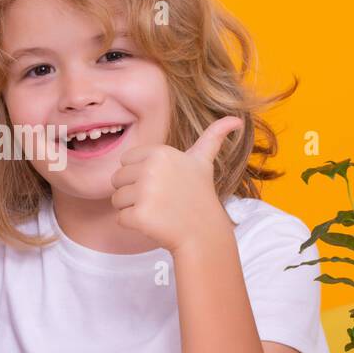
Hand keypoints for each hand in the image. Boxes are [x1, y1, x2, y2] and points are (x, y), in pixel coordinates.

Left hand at [109, 116, 242, 251]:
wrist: (204, 233)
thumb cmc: (199, 196)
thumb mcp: (203, 161)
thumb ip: (214, 136)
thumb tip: (237, 119)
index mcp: (160, 153)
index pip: (125, 161)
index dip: (139, 174)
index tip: (161, 183)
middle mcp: (152, 169)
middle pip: (118, 180)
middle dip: (133, 192)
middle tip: (159, 200)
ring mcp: (145, 193)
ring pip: (117, 199)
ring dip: (132, 209)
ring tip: (157, 211)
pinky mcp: (140, 216)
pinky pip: (120, 218)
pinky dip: (133, 225)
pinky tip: (154, 224)